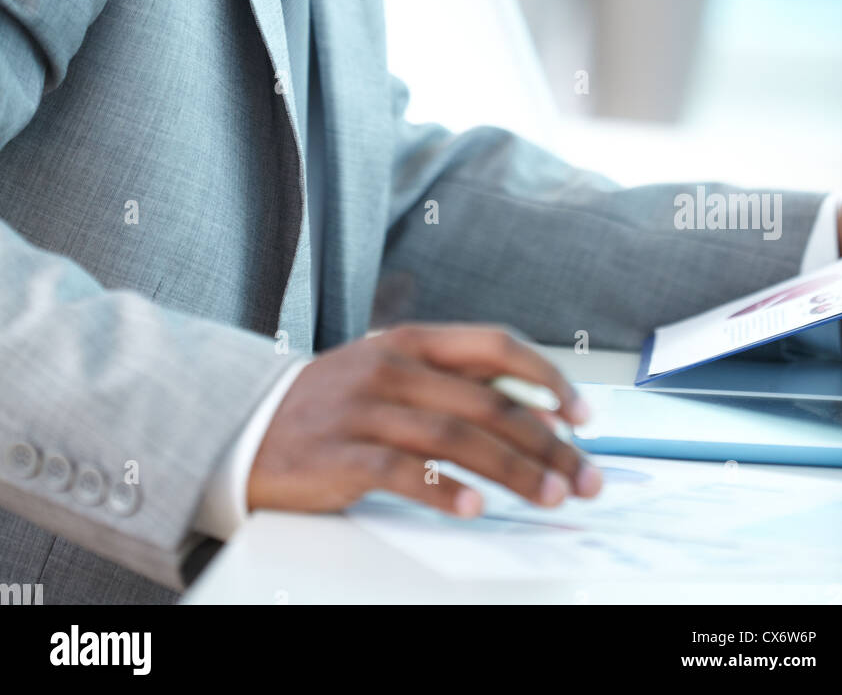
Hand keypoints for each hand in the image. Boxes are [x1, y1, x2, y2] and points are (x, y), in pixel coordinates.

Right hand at [247, 323, 601, 517]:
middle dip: (548, 443)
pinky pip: (402, 473)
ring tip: (551, 496)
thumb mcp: (390, 371)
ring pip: (456, 438)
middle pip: (488, 402)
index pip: (494, 346)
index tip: (583, 415)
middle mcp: (391, 368)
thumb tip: (531, 409)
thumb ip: (450, 381)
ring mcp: (364, 410)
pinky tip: (475, 509)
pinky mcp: (339, 454)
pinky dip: (444, 491)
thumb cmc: (333, 403)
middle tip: (584, 476)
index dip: (546, 378)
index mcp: (410, 341)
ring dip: (512, 472)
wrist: (247, 425)